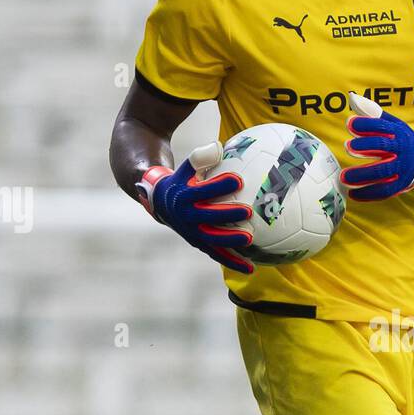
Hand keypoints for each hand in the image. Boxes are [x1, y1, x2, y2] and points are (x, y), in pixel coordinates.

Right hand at [136, 141, 253, 272]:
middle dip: (227, 215)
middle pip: (208, 217)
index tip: (238, 179)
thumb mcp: (184, 167)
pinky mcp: (200, 244)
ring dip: (231, 241)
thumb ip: (199, 157)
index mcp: (184, 196)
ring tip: (250, 240)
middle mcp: (187, 217)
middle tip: (248, 211)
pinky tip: (251, 268)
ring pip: (213, 240)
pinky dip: (233, 262)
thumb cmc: (181, 180)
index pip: (203, 190)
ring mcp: (193, 233)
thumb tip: (217, 146)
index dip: (219, 185)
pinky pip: (218, 254)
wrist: (161, 204)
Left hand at [340, 92, 413, 201]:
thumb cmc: (401, 139)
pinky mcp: (401, 184)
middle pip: (383, 148)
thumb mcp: (392, 124)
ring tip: (344, 177)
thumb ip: (373, 114)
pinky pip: (385, 191)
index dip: (365, 124)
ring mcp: (403, 168)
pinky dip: (368, 194)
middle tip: (347, 147)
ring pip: (383, 173)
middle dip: (364, 147)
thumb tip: (353, 100)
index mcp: (399, 133)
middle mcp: (402, 150)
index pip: (382, 126)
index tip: (349, 123)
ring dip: (362, 176)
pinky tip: (353, 194)